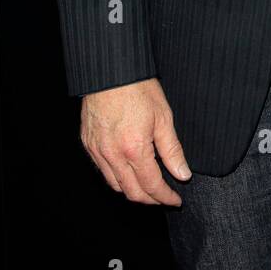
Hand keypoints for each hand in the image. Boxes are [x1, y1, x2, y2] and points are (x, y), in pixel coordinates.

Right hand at [80, 78, 191, 204]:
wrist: (110, 69)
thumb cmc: (137, 87)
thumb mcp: (163, 117)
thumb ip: (172, 150)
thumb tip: (182, 174)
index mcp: (134, 149)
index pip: (151, 186)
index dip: (165, 197)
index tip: (175, 200)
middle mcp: (113, 154)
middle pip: (132, 192)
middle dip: (150, 200)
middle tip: (163, 198)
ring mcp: (97, 150)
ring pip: (115, 185)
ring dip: (132, 191)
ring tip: (147, 187)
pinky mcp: (88, 143)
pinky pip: (102, 170)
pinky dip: (116, 177)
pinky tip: (127, 171)